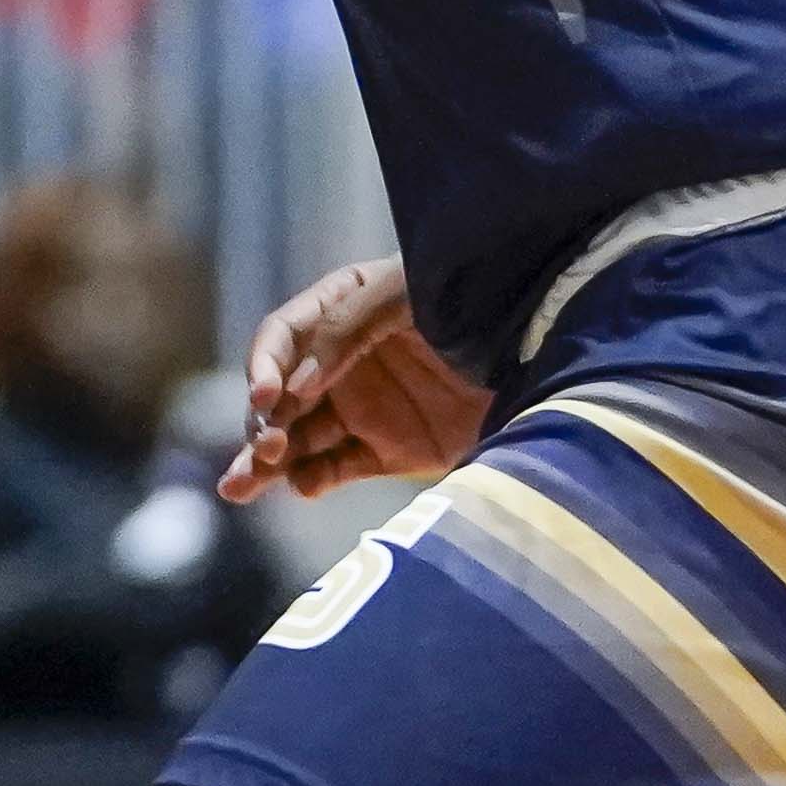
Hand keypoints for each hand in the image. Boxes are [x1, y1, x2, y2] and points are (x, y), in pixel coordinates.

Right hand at [218, 255, 488, 502]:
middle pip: (279, 395)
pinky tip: (303, 488)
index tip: (267, 398)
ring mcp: (362, 408)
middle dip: (261, 423)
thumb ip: (348, 331)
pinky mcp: (387, 451)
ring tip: (239, 487)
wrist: (546, 347)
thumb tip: (295, 385)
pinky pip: (336, 470)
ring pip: (297, 439)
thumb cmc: (474, 300)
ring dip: (266, 461)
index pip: (282, 337)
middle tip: (266, 449)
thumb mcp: (407, 297)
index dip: (264, 366)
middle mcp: (340, 362)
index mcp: (339, 309)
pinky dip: (313, 481)